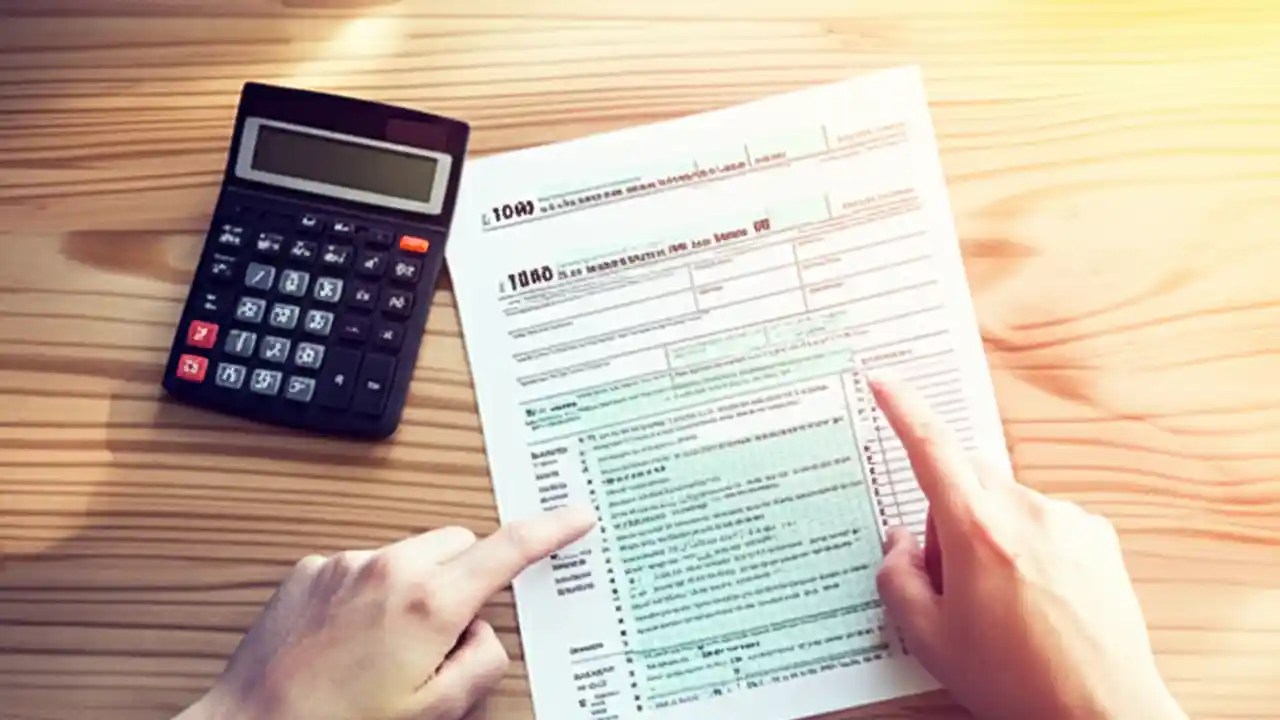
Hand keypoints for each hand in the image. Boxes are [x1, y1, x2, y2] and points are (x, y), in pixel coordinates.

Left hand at [177, 506, 595, 719]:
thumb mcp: (435, 711)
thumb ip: (481, 662)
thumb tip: (485, 633)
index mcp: (429, 602)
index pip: (508, 549)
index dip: (550, 530)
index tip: (574, 517)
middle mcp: (389, 568)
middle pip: (459, 543)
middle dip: (467, 576)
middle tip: (448, 634)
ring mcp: (347, 564)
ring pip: (410, 555)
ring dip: (416, 586)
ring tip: (385, 648)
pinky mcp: (312, 569)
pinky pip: (364, 565)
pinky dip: (372, 592)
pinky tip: (351, 639)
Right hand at [870, 377, 1185, 719]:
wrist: (1101, 712)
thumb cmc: (1015, 681)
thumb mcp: (929, 638)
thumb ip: (897, 578)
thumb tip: (898, 543)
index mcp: (977, 531)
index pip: (931, 449)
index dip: (903, 409)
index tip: (883, 379)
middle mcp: (1025, 512)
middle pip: (966, 478)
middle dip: (946, 512)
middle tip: (948, 576)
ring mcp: (1067, 521)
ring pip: (1005, 503)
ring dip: (989, 533)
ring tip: (1001, 603)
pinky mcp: (1097, 536)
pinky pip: (1044, 520)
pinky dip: (1028, 545)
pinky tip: (1036, 598)